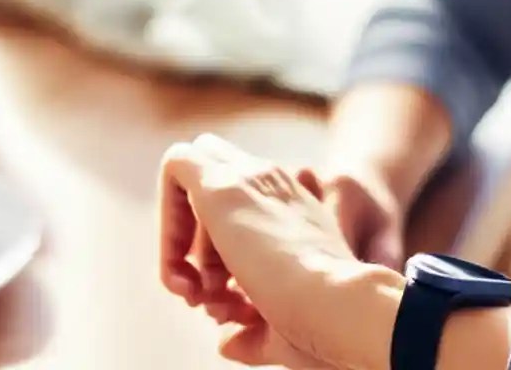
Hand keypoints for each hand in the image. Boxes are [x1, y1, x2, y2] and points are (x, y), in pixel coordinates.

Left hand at [158, 134, 404, 368]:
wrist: (343, 307)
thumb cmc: (327, 324)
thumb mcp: (286, 325)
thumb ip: (254, 330)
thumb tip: (227, 343)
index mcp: (297, 211)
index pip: (243, 213)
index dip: (223, 258)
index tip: (227, 304)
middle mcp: (275, 185)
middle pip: (217, 182)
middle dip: (200, 241)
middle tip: (209, 294)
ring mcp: (250, 179)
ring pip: (194, 175)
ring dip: (182, 244)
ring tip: (201, 298)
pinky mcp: (221, 185)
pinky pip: (175, 167)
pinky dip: (166, 224)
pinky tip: (180, 274)